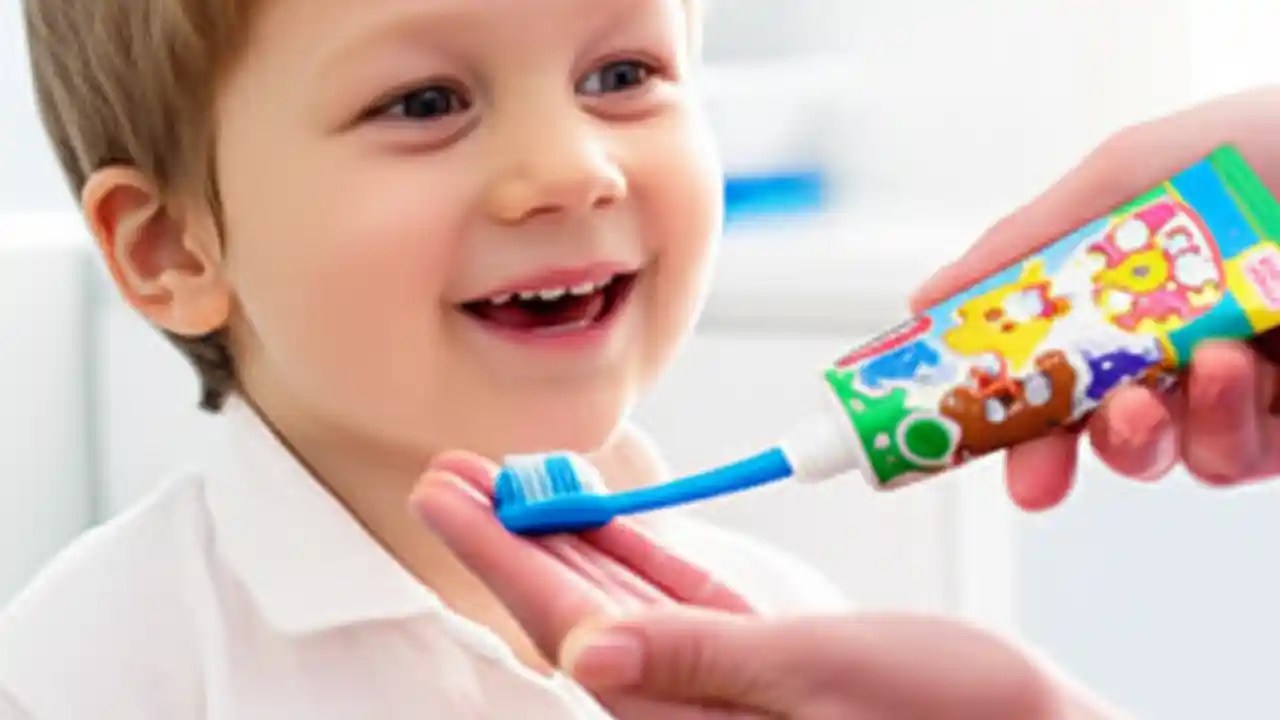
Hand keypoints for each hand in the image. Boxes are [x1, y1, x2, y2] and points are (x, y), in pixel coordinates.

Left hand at [410, 453, 1107, 718]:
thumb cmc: (948, 718)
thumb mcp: (820, 677)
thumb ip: (699, 661)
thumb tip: (588, 652)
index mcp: (686, 712)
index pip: (565, 621)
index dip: (498, 552)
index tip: (446, 492)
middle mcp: (685, 699)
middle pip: (571, 604)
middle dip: (508, 535)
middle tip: (451, 469)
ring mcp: (716, 675)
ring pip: (614, 593)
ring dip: (560, 533)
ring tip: (510, 476)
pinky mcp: (753, 653)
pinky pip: (672, 593)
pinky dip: (632, 547)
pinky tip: (603, 511)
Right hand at [912, 87, 1279, 508]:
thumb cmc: (1266, 146)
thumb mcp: (1124, 176)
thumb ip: (1024, 245)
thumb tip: (927, 298)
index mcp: (1123, 293)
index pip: (1041, 364)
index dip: (994, 407)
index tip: (955, 433)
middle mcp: (1174, 343)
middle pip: (1089, 429)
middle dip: (1052, 457)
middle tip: (1037, 467)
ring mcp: (1239, 384)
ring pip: (1162, 457)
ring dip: (1140, 437)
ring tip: (1158, 385)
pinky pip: (1236, 460)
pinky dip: (1222, 426)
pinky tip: (1229, 368)